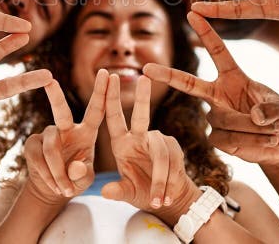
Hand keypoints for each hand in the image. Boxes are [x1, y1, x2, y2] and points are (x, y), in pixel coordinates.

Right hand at [24, 70, 108, 203]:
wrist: (52, 188)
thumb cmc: (74, 179)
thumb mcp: (84, 180)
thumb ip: (82, 174)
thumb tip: (75, 166)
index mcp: (87, 132)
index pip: (96, 111)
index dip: (102, 93)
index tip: (107, 72)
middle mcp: (66, 128)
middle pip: (60, 111)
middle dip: (55, 96)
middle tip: (51, 81)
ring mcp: (47, 134)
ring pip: (51, 148)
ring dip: (58, 172)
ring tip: (65, 190)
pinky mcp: (32, 143)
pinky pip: (39, 158)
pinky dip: (48, 176)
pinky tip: (54, 186)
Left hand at [102, 75, 198, 220]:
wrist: (167, 199)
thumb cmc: (142, 192)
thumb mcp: (127, 193)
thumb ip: (117, 191)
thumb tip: (105, 192)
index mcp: (121, 144)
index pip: (114, 118)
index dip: (111, 99)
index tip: (109, 76)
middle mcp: (139, 138)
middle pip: (141, 116)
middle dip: (142, 97)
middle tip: (143, 77)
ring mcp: (158, 141)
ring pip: (160, 154)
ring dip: (159, 179)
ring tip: (157, 201)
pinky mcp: (174, 147)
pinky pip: (173, 162)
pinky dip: (169, 182)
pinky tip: (166, 196)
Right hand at [144, 13, 278, 167]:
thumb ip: (273, 109)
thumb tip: (254, 116)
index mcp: (235, 77)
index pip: (218, 51)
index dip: (206, 33)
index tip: (192, 13)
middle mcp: (219, 94)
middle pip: (189, 83)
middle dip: (167, 75)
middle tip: (146, 68)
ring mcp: (215, 117)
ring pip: (223, 121)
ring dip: (252, 130)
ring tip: (273, 133)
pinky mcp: (217, 138)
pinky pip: (228, 141)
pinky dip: (252, 144)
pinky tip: (264, 144)